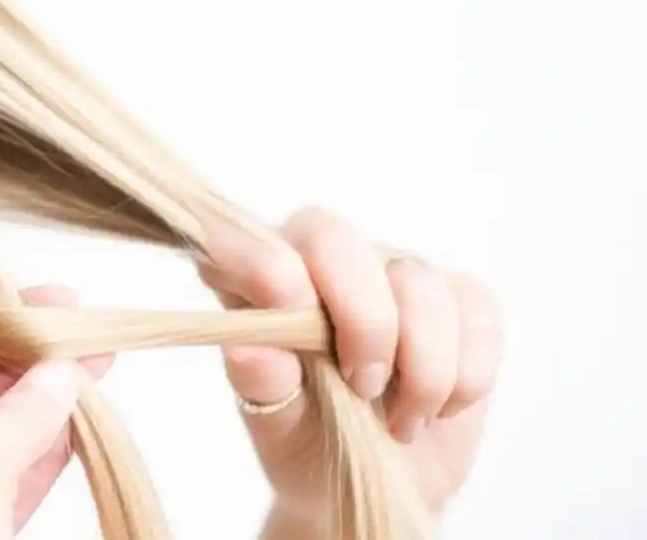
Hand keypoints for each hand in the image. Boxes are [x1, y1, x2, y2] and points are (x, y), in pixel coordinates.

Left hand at [200, 207, 503, 534]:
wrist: (374, 484)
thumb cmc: (307, 445)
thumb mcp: (276, 428)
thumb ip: (262, 384)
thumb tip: (247, 347)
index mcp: (258, 281)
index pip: (247, 239)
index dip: (264, 262)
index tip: (285, 304)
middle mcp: (324, 261)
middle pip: (339, 242)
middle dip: (362, 320)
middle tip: (362, 387)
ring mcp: (395, 271)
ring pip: (419, 284)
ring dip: (420, 369)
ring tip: (398, 421)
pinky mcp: (460, 298)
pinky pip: (477, 317)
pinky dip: (465, 378)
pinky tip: (435, 408)